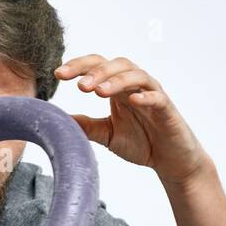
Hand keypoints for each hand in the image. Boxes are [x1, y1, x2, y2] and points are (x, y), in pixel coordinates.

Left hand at [55, 55, 211, 186]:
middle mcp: (135, 86)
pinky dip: (145, 96)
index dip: (78, 66)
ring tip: (99, 91)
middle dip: (96, 72)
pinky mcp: (167, 109)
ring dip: (116, 80)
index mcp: (118, 89)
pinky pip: (157, 97)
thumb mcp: (107, 134)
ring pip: (136, 75)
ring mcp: (152, 94)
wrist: (170, 161)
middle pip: (116, 64)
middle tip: (79, 85)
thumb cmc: (141, 142)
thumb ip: (86, 125)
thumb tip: (56, 120)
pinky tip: (132, 100)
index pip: (97, 67)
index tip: (58, 74)